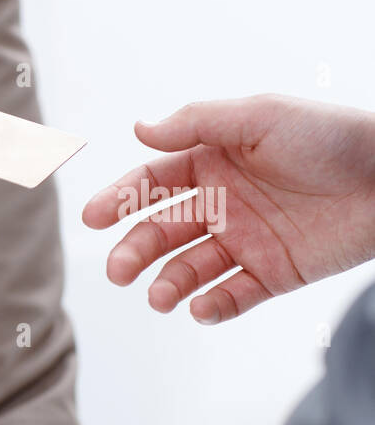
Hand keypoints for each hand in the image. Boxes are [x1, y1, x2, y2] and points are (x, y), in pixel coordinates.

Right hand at [82, 95, 374, 323]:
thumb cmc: (331, 137)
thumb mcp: (260, 116)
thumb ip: (196, 123)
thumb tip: (138, 128)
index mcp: (212, 163)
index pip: (151, 184)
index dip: (118, 200)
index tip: (92, 218)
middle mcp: (222, 204)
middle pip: (160, 232)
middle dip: (134, 252)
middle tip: (118, 270)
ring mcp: (245, 241)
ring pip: (189, 268)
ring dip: (166, 284)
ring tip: (160, 296)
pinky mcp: (273, 274)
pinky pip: (232, 296)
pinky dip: (211, 306)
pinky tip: (199, 308)